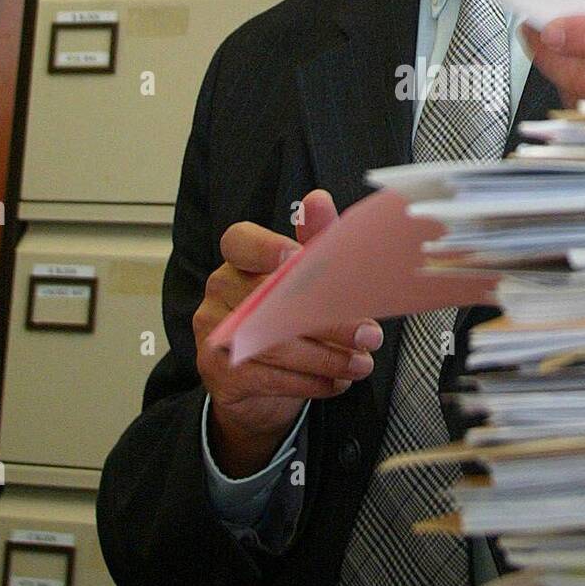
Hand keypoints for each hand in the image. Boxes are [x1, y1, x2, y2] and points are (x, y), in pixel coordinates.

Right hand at [194, 189, 382, 476]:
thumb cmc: (285, 318)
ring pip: (274, 345)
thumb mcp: (304, 279)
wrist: (254, 385)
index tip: (294, 255)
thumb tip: (318, 200)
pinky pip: (270, 378)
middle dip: (328, 321)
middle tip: (370, 334)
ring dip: (327, 358)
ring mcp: (214, 333)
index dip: (264, 246)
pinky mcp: (219, 373)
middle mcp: (220, 290)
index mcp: (240, 259)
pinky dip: (311, 382)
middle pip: (270, 301)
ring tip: (362, 363)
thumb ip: (315, 242)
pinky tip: (337, 382)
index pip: (239, 241)